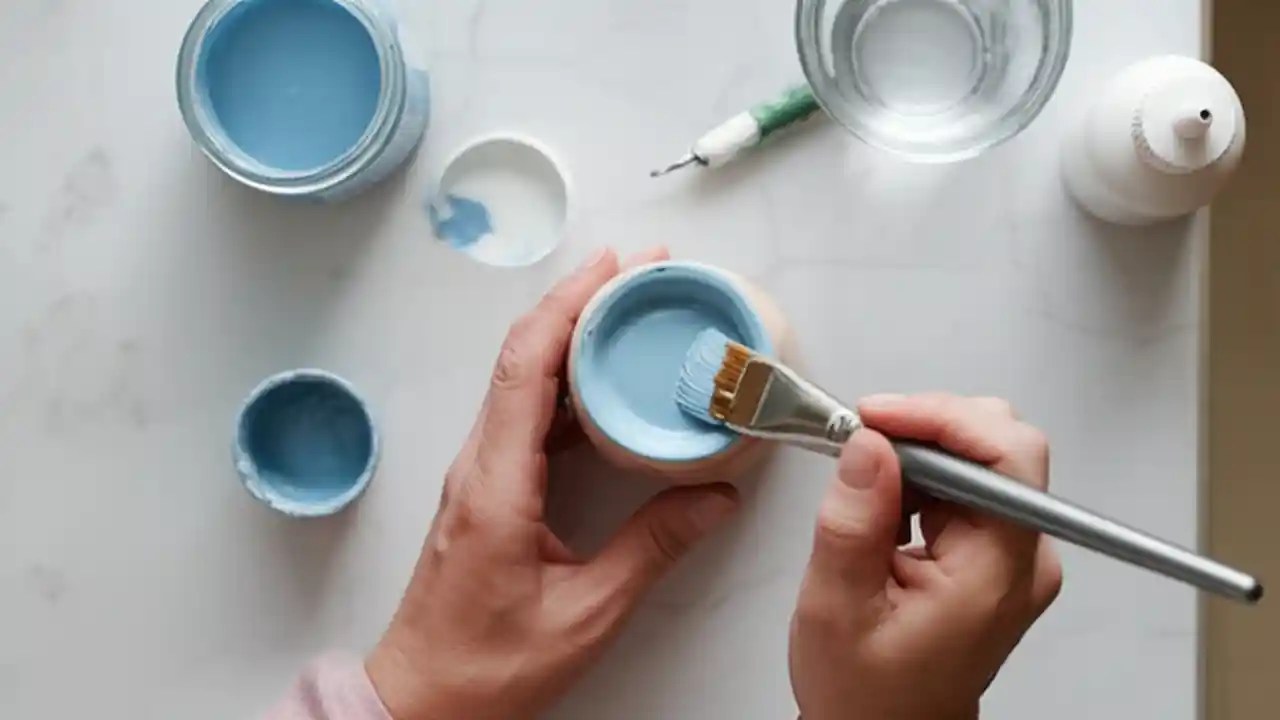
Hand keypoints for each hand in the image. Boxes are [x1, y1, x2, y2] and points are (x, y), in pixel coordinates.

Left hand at [366, 247, 740, 719]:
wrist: (423, 700)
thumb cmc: (487, 666)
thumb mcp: (585, 613)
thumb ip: (652, 549)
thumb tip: (714, 497)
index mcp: (497, 484)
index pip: (526, 367)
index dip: (570, 305)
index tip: (616, 267)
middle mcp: (480, 465)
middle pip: (523, 356)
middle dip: (580, 302)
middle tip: (641, 272)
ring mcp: (481, 474)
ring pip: (523, 380)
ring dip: (573, 336)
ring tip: (630, 311)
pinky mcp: (489, 490)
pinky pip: (527, 415)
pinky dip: (567, 383)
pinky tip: (607, 384)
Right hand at [789, 394, 1062, 719]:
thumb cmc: (867, 694)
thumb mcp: (836, 605)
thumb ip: (853, 520)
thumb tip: (869, 444)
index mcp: (997, 573)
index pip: (1008, 456)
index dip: (944, 418)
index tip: (880, 417)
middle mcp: (1023, 558)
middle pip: (998, 446)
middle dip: (925, 431)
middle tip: (862, 445)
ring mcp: (1014, 555)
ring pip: (979, 458)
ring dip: (917, 457)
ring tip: (867, 496)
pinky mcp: (996, 553)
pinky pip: (967, 485)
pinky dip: (921, 479)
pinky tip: (886, 510)